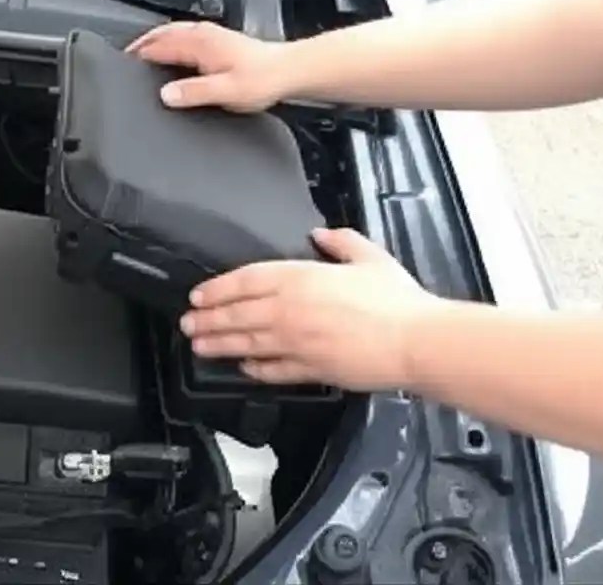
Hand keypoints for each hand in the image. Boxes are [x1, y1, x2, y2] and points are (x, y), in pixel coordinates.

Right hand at [125, 21, 289, 112]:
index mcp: (200, 43)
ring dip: (156, 39)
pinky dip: (171, 41)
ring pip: (174, 32)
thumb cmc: (262, 79)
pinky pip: (185, 35)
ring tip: (142, 51)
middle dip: (142, 42)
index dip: (138, 54)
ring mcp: (211, 35)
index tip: (123, 62)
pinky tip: (173, 52)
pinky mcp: (218, 40)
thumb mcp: (226, 91)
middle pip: (163, 33)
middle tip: (126, 54)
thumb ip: (193, 92)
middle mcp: (203, 34)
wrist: (288, 71)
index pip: (158, 45)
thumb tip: (166, 95)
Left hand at [178, 228, 445, 390]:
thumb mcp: (368, 257)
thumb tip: (320, 234)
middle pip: (236, 314)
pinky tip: (243, 367)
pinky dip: (254, 368)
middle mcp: (289, 310)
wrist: (415, 341)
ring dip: (218, 344)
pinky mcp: (309, 369)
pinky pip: (273, 369)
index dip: (217, 288)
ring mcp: (296, 342)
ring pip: (246, 343)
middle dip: (207, 319)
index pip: (245, 280)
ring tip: (199, 346)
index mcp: (300, 278)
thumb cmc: (397, 300)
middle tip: (187, 324)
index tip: (198, 296)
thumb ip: (340, 242)